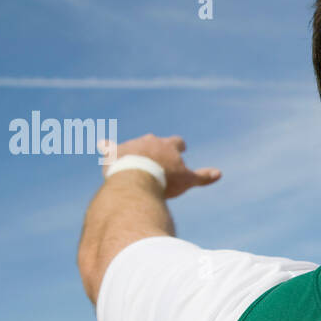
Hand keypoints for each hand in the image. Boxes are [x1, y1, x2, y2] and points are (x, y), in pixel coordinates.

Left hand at [98, 133, 220, 198]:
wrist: (137, 179)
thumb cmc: (165, 180)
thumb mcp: (187, 180)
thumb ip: (202, 176)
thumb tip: (219, 173)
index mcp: (168, 146)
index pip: (176, 142)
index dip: (178, 146)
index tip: (180, 148)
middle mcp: (149, 141)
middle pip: (155, 140)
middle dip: (156, 147)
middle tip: (157, 155)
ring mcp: (131, 145)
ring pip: (134, 145)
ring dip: (135, 150)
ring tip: (133, 157)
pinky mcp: (114, 152)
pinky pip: (108, 147)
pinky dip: (106, 147)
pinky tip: (101, 145)